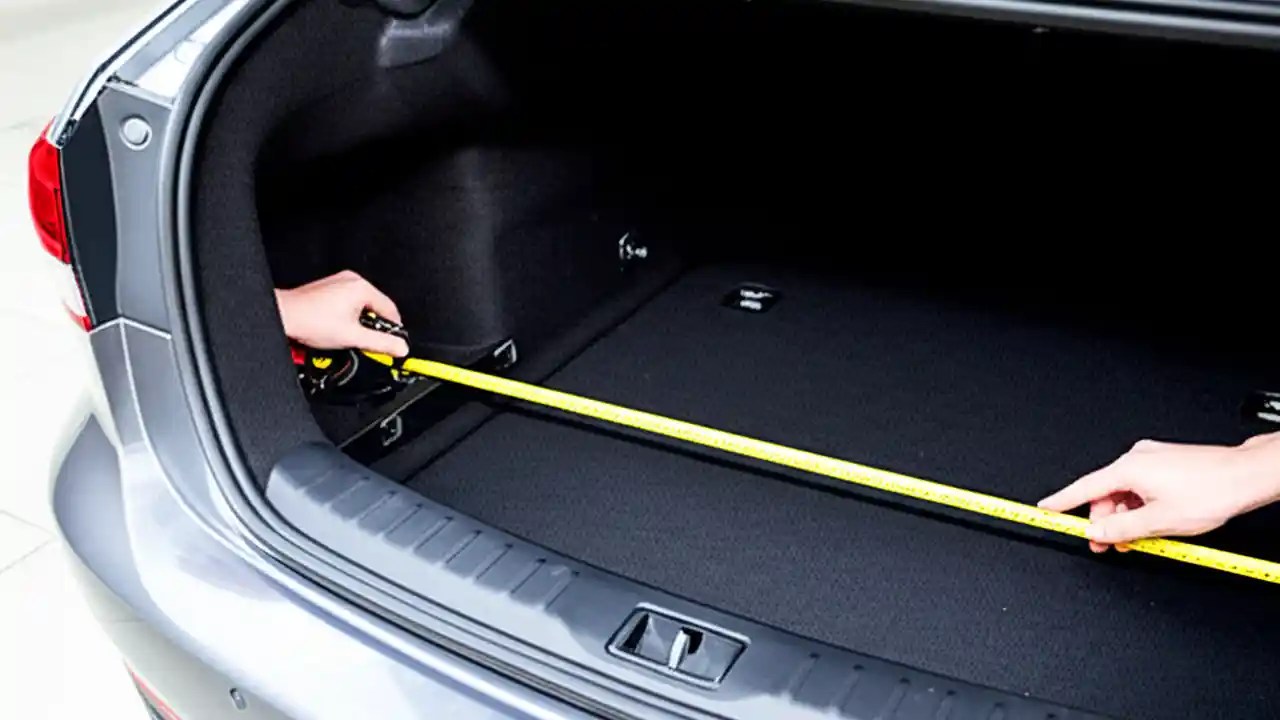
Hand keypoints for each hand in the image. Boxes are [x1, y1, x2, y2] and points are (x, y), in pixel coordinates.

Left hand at [275, 271, 408, 356]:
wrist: (283, 316)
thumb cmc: (310, 321)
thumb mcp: (352, 337)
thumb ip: (380, 343)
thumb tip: (400, 347)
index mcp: (361, 287)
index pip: (390, 310)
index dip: (393, 330)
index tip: (392, 343)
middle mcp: (352, 281)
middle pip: (376, 307)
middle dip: (373, 327)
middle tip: (368, 343)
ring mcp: (339, 283)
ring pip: (362, 306)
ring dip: (360, 322)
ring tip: (349, 336)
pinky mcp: (329, 289)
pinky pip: (349, 303)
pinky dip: (349, 316)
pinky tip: (339, 328)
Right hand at [1038, 433, 1279, 551]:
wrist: (1247, 476)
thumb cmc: (1212, 492)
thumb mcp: (1159, 521)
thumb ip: (1120, 529)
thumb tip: (1095, 532)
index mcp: (1129, 469)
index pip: (1084, 488)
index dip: (1061, 502)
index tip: (1044, 510)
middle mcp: (1137, 458)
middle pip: (1106, 494)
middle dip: (1106, 521)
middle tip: (1111, 545)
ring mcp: (1153, 459)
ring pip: (1126, 493)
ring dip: (1128, 516)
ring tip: (1142, 538)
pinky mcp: (1166, 463)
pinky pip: (1142, 487)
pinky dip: (1141, 506)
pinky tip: (1154, 523)